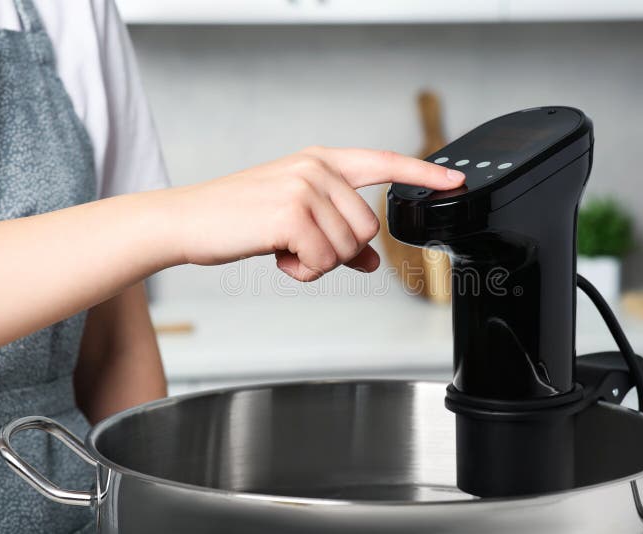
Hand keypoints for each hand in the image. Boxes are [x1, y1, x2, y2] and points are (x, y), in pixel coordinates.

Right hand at [173, 146, 465, 280]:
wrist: (188, 221)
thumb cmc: (239, 217)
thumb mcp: (296, 221)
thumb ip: (338, 234)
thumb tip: (372, 260)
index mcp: (321, 162)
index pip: (384, 163)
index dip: (423, 175)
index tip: (453, 182)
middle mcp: (317, 169)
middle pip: (368, 227)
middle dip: (339, 251)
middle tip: (300, 247)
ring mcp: (305, 188)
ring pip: (348, 248)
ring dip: (318, 262)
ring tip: (284, 248)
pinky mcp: (292, 212)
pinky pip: (323, 260)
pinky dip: (302, 271)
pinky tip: (276, 255)